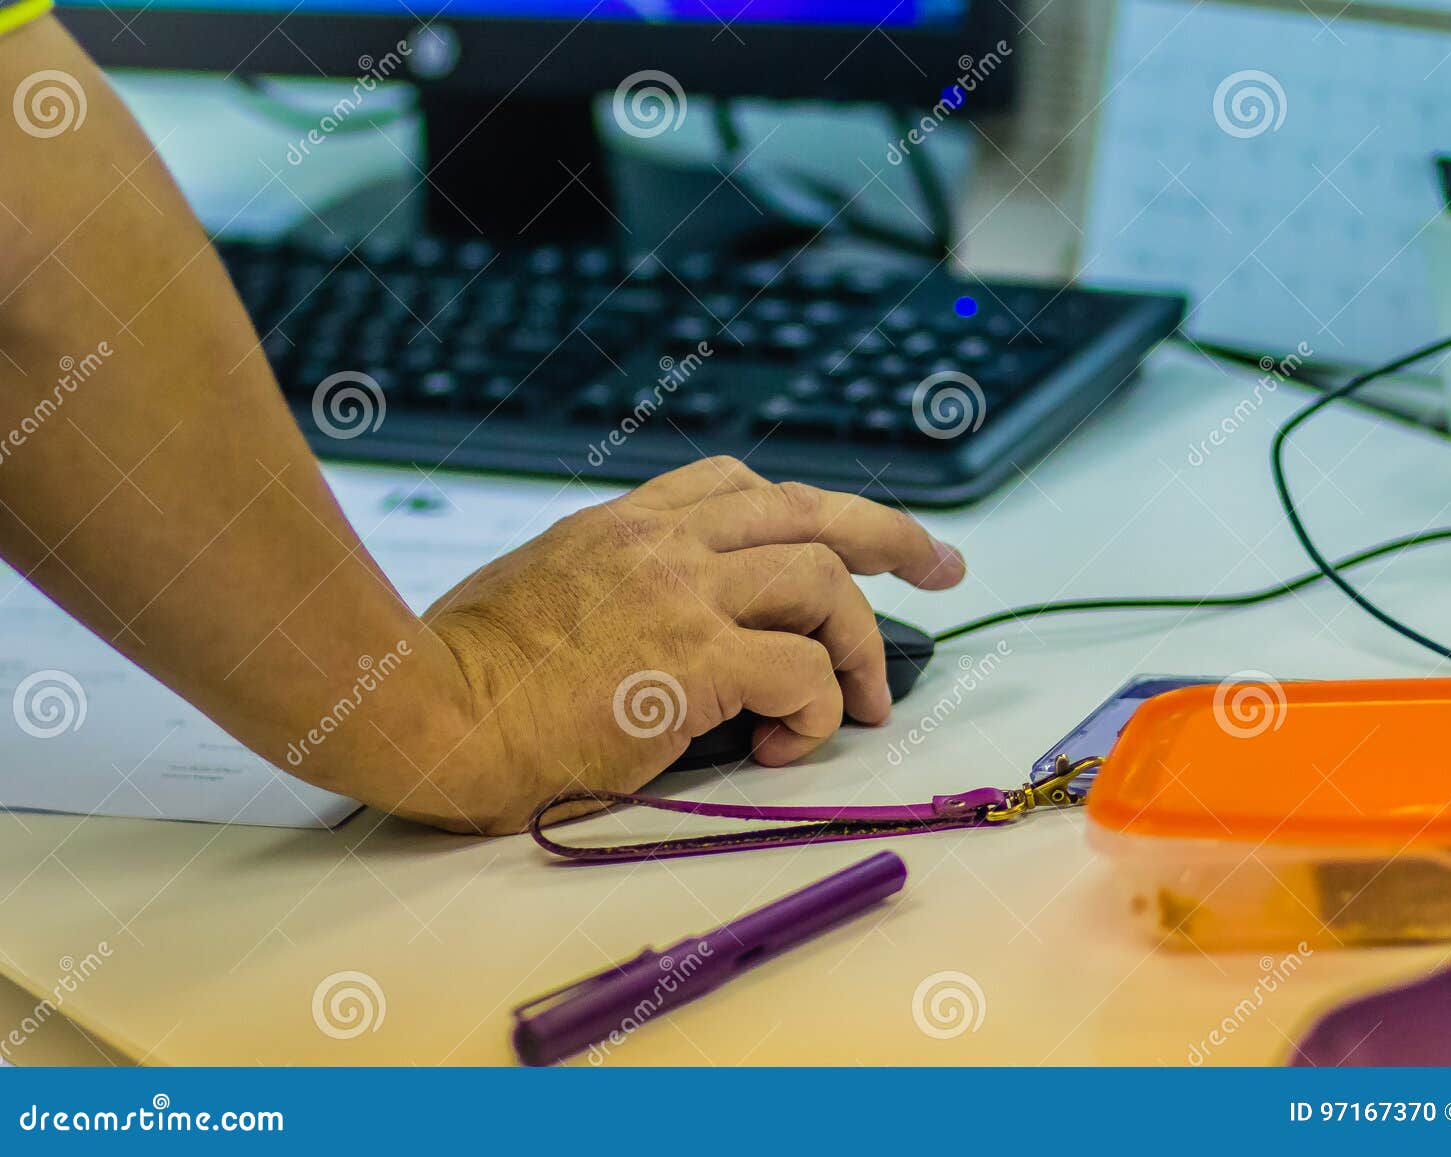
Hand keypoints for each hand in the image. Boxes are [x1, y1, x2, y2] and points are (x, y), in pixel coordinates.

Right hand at [406, 458, 964, 833]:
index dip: (808, 509)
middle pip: (810, 511)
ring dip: (861, 642)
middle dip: (891, 535)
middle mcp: (662, 543)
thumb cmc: (458, 670)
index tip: (849, 532)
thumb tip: (660, 632)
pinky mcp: (694, 660)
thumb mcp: (535, 591)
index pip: (740, 487)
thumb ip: (607, 587)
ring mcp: (682, 593)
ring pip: (824, 582)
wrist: (420, 708)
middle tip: (941, 563)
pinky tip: (787, 744)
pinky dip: (819, 707)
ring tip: (868, 702)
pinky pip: (803, 670)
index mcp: (624, 527)